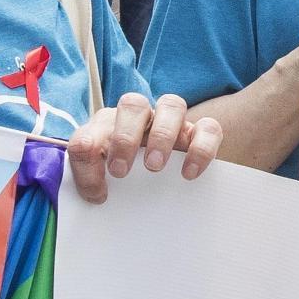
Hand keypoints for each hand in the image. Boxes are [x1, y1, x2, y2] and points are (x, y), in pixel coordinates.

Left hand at [65, 89, 219, 204]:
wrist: (160, 183)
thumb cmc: (126, 179)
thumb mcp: (103, 181)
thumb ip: (91, 181)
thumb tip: (97, 194)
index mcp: (110, 124)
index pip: (93, 128)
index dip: (89, 153)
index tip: (97, 190)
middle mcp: (141, 117)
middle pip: (133, 104)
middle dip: (125, 137)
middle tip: (120, 171)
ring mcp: (173, 122)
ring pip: (172, 104)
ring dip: (161, 135)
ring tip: (154, 166)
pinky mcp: (200, 133)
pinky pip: (209, 128)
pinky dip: (200, 148)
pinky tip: (189, 173)